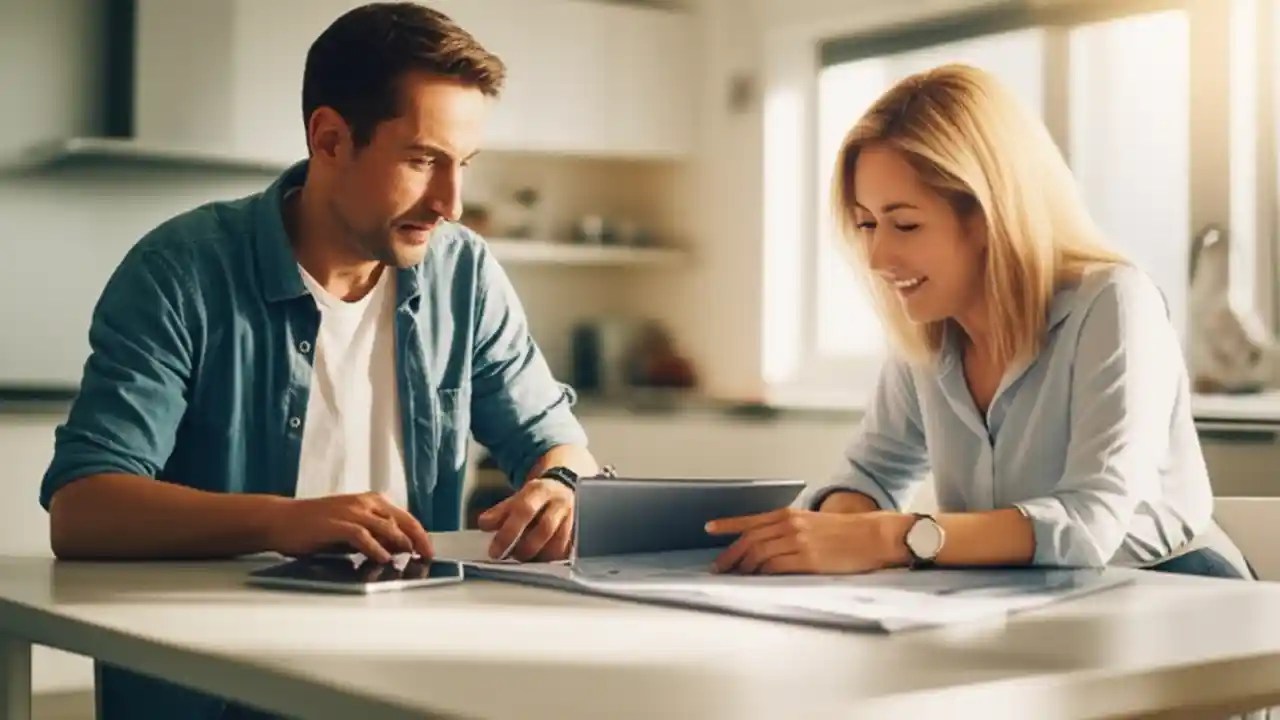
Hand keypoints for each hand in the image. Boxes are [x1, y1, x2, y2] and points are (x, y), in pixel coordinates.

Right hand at [263, 492, 432, 563]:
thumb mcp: (350, 529)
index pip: (404, 517)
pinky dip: (376, 548)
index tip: (429, 551)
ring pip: (386, 526)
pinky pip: (363, 536)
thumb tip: (395, 550)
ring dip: (401, 544)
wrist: (281, 519)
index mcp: (370, 501)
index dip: (420, 534)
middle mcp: (364, 503)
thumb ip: (372, 536)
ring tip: (409, 559)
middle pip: (402, 521)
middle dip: (418, 540)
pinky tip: (384, 558)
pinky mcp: (337, 524)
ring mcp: (351, 512)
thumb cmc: (315, 526)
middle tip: (427, 557)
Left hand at [477, 478, 573, 561]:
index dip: (508, 533)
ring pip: (559, 544)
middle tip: (510, 557)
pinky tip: (540, 561)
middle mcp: (559, 503)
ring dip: (539, 557)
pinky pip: (567, 552)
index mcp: (540, 490)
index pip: (524, 510)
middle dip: (524, 549)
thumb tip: (484, 524)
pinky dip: (551, 560)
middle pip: (545, 529)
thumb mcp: (517, 498)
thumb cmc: (537, 497)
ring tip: (525, 560)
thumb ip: (499, 511)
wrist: (564, 487)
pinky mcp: (578, 533)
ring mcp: (573, 518)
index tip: (495, 551)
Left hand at [706, 508, 913, 574]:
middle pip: (750, 540)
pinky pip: (775, 567)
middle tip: (718, 567)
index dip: (728, 525)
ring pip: (759, 555)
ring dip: (742, 567)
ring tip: (732, 577)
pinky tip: (754, 579)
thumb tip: (768, 543)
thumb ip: (789, 529)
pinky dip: (761, 573)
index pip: (751, 521)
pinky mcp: (808, 560)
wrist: (872, 535)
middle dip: (730, 555)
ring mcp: (798, 542)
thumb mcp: (813, 522)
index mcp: (790, 515)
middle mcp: (790, 525)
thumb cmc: (846, 532)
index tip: (710, 528)